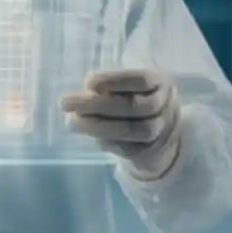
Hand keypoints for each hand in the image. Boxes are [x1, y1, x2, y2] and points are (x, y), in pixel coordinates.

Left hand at [59, 69, 182, 180]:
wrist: (161, 134)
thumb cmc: (135, 99)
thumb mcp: (128, 87)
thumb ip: (108, 89)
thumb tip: (79, 98)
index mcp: (160, 83)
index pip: (141, 80)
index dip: (115, 80)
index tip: (87, 82)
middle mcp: (166, 106)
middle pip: (134, 106)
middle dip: (97, 105)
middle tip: (65, 103)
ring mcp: (162, 131)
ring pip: (134, 130)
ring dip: (98, 126)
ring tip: (71, 122)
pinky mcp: (152, 152)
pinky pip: (129, 148)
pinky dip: (107, 141)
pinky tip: (89, 135)